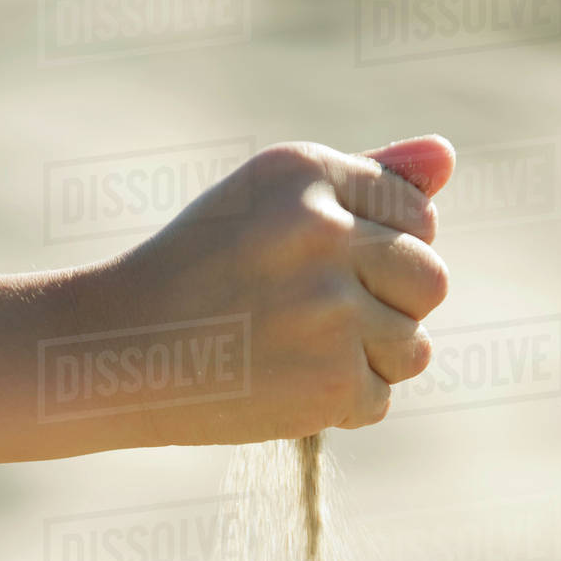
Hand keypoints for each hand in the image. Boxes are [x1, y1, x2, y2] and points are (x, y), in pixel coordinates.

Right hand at [118, 134, 454, 444]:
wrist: (112, 349)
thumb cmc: (195, 271)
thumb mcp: (267, 203)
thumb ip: (363, 180)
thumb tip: (448, 157)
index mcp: (307, 174)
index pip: (417, 213)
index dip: (379, 250)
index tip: (320, 268)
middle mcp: (323, 234)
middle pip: (431, 280)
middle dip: (389, 306)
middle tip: (315, 317)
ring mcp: (329, 312)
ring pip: (413, 346)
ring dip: (367, 360)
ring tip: (296, 353)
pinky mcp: (329, 383)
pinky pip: (378, 398)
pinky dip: (338, 403)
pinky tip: (281, 385)